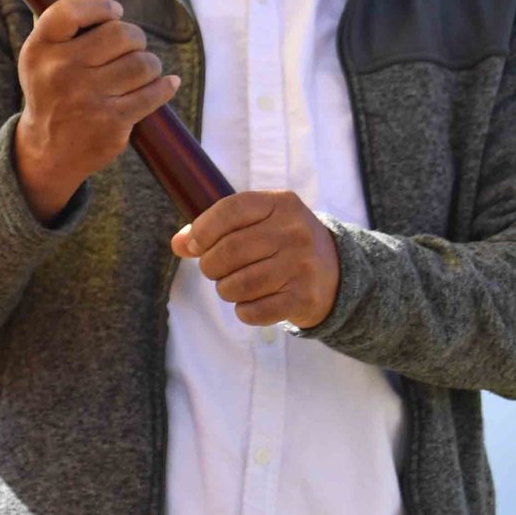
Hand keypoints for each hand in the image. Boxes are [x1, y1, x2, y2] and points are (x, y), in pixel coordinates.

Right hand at [13, 0, 179, 221]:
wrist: (48, 149)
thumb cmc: (52, 91)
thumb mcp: (40, 57)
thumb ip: (64, 27)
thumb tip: (108, 6)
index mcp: (39, 50)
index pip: (70, 11)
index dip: (101, 5)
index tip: (114, 12)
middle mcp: (60, 72)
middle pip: (121, 34)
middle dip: (135, 38)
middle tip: (131, 48)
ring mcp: (87, 98)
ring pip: (143, 63)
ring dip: (149, 65)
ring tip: (140, 71)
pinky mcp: (112, 121)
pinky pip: (155, 91)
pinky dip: (165, 86)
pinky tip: (165, 84)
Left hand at [171, 191, 340, 329]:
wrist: (337, 272)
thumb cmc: (282, 243)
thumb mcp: (257, 223)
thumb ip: (215, 228)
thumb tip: (178, 243)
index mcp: (281, 204)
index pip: (229, 210)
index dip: (202, 230)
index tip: (193, 245)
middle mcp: (295, 232)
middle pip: (228, 251)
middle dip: (210, 265)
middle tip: (216, 270)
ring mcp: (302, 265)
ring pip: (237, 284)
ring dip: (226, 290)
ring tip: (234, 285)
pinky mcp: (304, 298)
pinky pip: (253, 311)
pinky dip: (244, 310)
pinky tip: (251, 302)